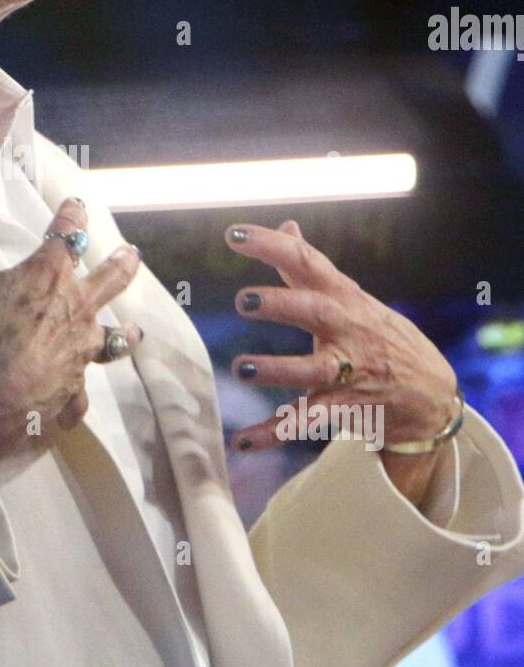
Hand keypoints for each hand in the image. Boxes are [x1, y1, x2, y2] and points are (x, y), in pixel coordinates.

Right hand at [0, 196, 142, 486]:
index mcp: (49, 276)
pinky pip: (82, 391)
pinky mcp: (75, 386)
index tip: (76, 204)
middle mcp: (75, 308)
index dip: (72, 216)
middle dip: (122, 264)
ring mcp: (80, 350)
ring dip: (125, 332)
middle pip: (110, 279)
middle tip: (131, 254)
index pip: (67, 235)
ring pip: (114, 338)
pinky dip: (79, 393)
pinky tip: (78, 398)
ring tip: (135, 330)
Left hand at [225, 219, 457, 455]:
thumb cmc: (379, 335)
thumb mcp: (351, 296)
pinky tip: (243, 441)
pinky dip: (275, 432)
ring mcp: (349, 370)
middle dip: (281, 305)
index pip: (307, 262)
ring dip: (278, 369)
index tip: (233, 235)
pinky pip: (307, 421)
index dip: (271, 246)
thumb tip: (286, 226)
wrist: (434, 393)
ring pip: (313, 370)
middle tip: (243, 301)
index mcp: (344, 297)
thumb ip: (311, 267)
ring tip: (241, 368)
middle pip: (315, 312)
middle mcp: (347, 329)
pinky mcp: (346, 408)